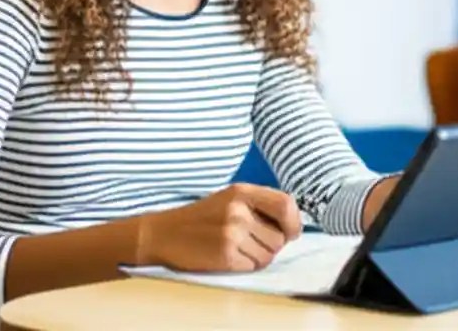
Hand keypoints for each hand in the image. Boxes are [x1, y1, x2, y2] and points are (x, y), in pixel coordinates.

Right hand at [138, 183, 301, 271]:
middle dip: (273, 244)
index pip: (286, 204)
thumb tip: (294, 224)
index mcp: (242, 191)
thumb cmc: (202, 218)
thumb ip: (261, 205)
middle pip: (280, 237)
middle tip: (252, 242)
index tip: (291, 232)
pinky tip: (230, 257)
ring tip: (239, 249)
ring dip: (259, 256)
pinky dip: (246, 265)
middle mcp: (238, 210)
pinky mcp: (224, 255)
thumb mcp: (230, 198)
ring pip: (269, 254)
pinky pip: (253, 266)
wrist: (163, 233)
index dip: (294, 222)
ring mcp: (231, 233)